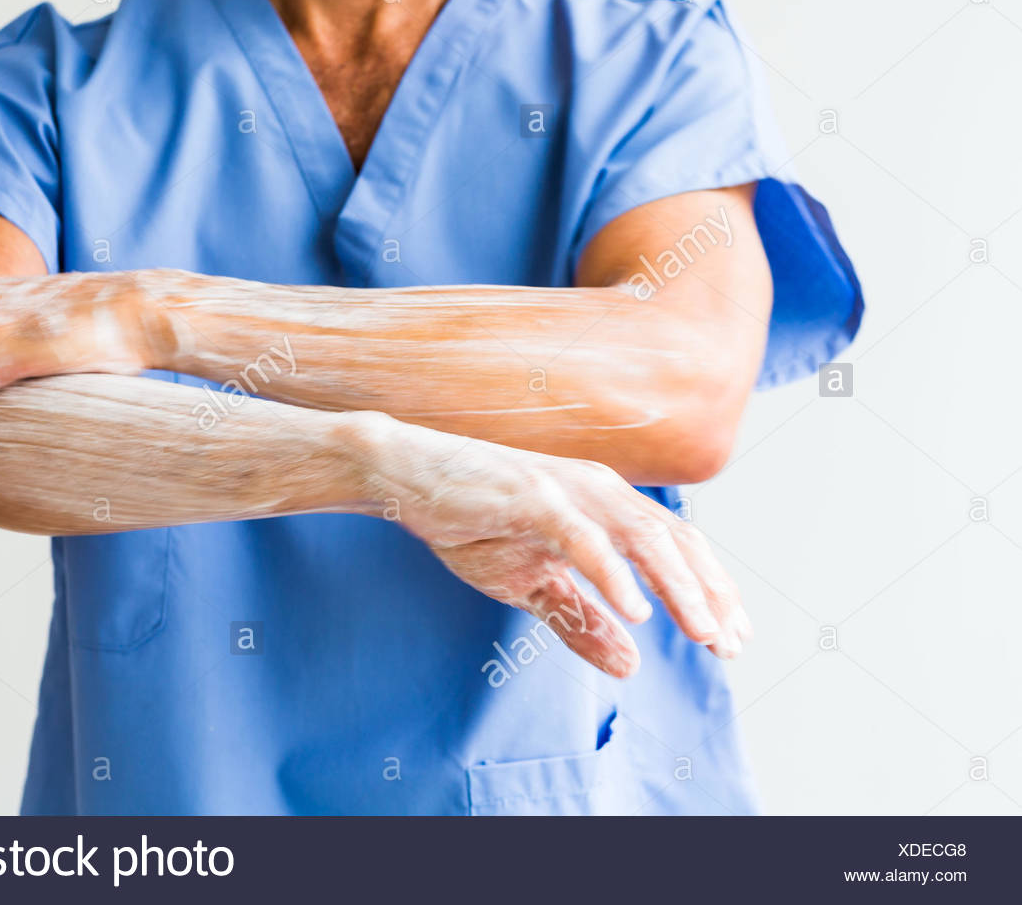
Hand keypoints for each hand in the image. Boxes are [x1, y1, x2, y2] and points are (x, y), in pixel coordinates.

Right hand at [358, 415, 750, 676]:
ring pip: (643, 539)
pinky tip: (635, 610)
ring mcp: (569, 490)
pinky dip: (613, 573)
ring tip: (702, 632)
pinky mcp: (534, 497)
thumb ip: (581, 621)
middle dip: (708, 596)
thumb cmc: (472, 521)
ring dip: (677, 587)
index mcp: (607, 507)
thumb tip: (630, 665)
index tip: (733, 639)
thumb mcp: (532, 586)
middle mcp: (601, 491)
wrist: (410, 478)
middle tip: (730, 646)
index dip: (710, 591)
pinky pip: (584, 538)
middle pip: (674, 543)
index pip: (676, 548)